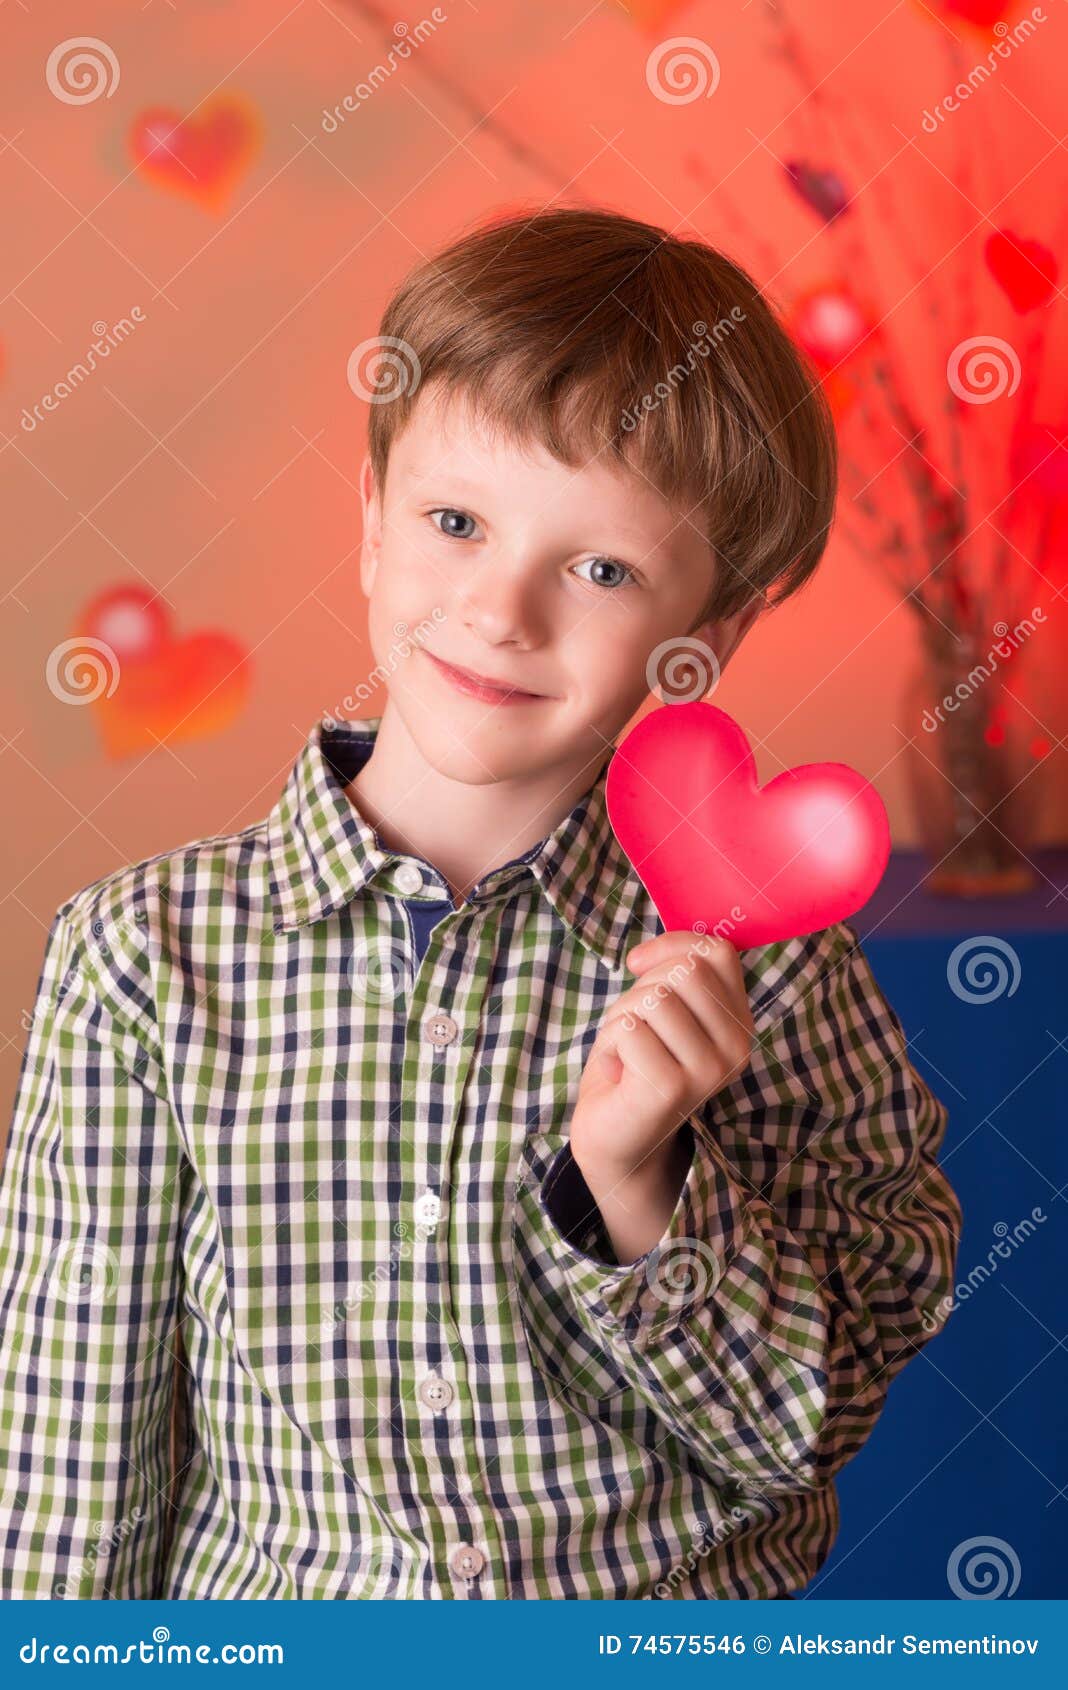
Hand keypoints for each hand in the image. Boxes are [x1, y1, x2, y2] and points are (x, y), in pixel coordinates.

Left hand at [569, 930, 755, 1191]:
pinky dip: (609, 1045)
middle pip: (685, 970)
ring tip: (624, 1052)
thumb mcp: (661, 1011)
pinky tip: (616, 1073)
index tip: (637, 965)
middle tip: (631, 1025)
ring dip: (619, 1019)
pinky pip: (630, 1030)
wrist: (615, 1135)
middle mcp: (736, 1047)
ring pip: (655, 999)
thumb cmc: (634, 1064)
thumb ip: (672, 978)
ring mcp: (709, 1070)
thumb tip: (644, 954)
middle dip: (640, 987)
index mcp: (738, 1022)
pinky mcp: (673, 1088)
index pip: (718, 952)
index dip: (671, 945)